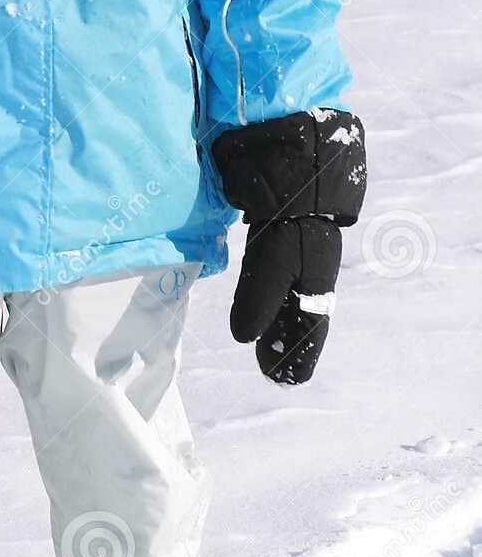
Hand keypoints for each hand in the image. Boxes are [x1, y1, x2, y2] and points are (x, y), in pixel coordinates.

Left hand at [228, 213, 340, 384]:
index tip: (287, 380)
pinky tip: (261, 305)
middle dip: (286, 347)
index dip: (298, 357)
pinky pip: (278, 283)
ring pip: (288, 304)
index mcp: (313, 289)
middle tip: (274, 373)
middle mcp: (309, 279)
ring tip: (264, 348)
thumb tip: (243, 338)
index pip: (307, 332)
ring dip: (277, 327)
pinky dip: (270, 302)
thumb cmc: (287, 224)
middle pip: (298, 321)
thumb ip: (258, 301)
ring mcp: (296, 263)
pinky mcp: (280, 244)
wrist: (296, 176)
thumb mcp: (270, 265)